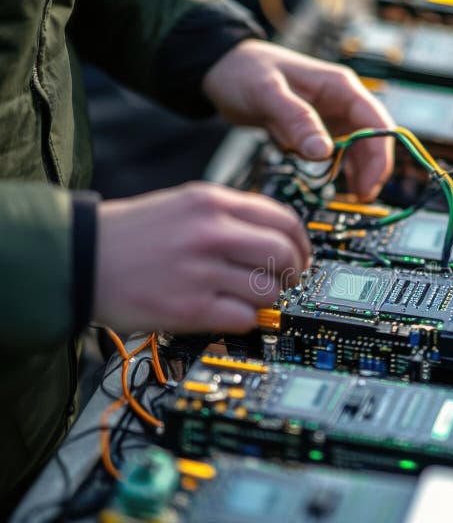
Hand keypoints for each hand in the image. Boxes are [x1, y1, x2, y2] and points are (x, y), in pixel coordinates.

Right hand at [93, 182, 309, 332]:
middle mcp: (212, 233)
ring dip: (268, 299)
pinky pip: (246, 318)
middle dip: (293, 273)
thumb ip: (232, 216)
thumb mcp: (185, 203)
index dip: (302, 243)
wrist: (80, 258)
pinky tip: (229, 312)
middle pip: (285, 256)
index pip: (284, 220)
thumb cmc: (132, 234)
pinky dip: (246, 319)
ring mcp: (202, 272)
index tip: (301, 256)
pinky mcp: (191, 309)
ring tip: (248, 297)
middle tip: (284, 281)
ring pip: (270, 290)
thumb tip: (280, 238)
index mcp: (213, 202)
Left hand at [202, 40, 393, 199]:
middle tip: (361, 197)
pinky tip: (333, 184)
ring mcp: (330, 118)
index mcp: (339, 86)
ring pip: (358, 150)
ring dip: (358, 172)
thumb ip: (296, 120)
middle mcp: (341, 102)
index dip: (379, 153)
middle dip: (371, 169)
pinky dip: (338, 170)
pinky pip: (337, 154)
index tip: (371, 181)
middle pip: (372, 139)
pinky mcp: (317, 131)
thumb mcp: (267, 92)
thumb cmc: (244, 71)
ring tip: (351, 197)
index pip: (375, 121)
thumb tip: (323, 151)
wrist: (223, 69)